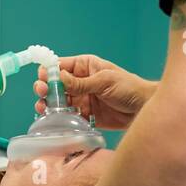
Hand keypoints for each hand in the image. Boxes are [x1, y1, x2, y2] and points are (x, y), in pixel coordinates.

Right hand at [33, 54, 155, 129]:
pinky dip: (59, 118)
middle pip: (55, 84)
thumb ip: (81, 83)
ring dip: (49, 104)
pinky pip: (67, 116)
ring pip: (58, 101)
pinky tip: (53, 120)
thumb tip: (59, 77)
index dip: (49, 71)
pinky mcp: (84, 115)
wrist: (143, 108)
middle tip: (41, 93)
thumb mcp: (104, 81)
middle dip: (45, 88)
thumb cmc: (128, 87)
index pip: (60, 66)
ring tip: (43, 108)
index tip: (43, 78)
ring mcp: (81, 99)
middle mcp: (79, 82)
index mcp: (84, 66)